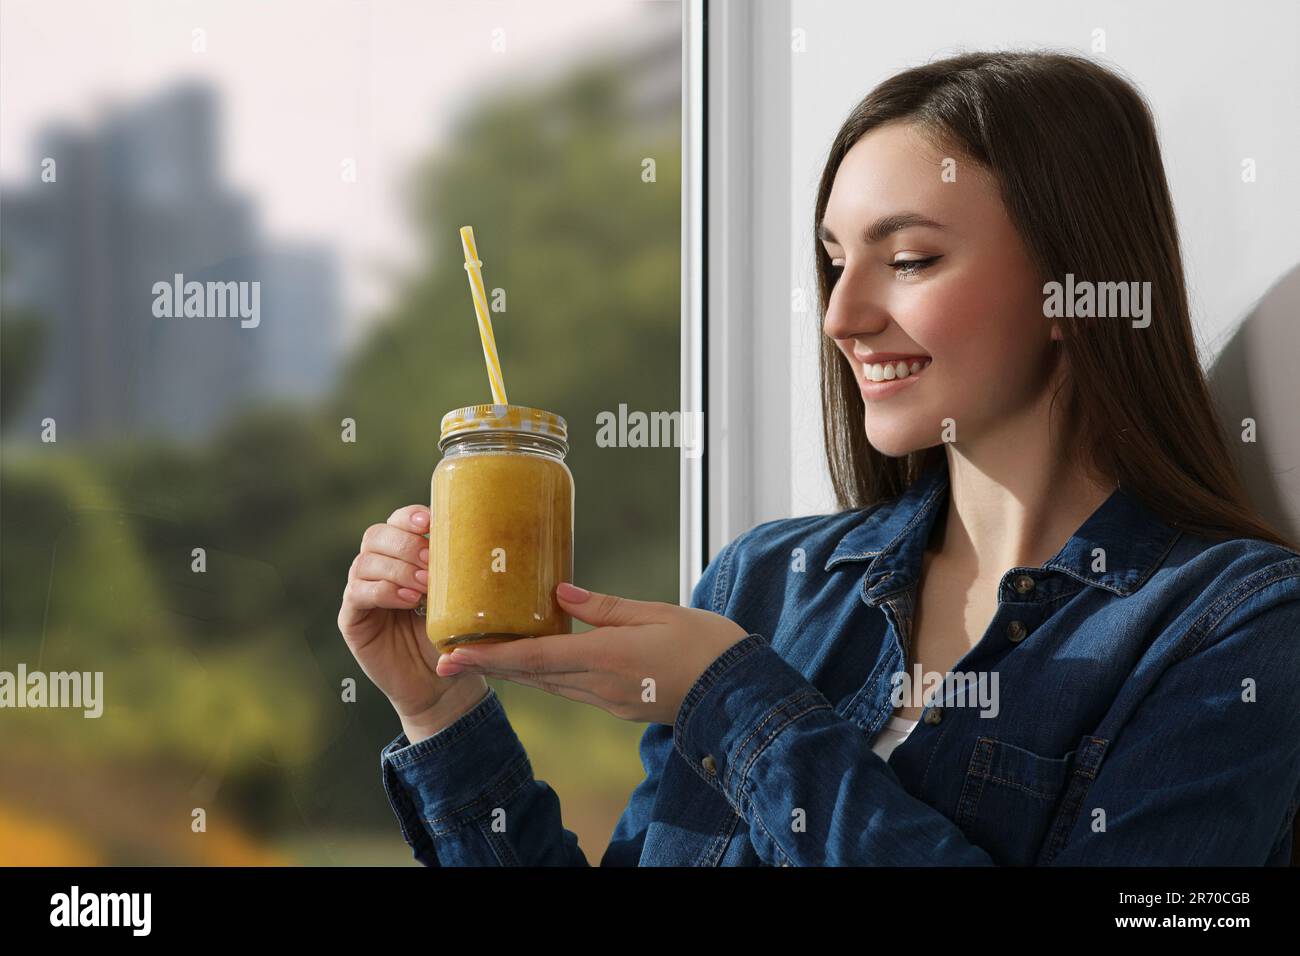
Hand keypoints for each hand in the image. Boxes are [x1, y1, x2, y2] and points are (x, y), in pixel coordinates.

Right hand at [337, 504, 486, 727]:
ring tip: (423, 588)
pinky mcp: (352, 618)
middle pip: (376, 535)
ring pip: (365, 561)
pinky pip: (356, 593)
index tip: (430, 521)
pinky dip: (382, 592)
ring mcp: (362, 591)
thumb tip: (494, 540)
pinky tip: (406, 601)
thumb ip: (469, 572)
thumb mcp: (467, 600)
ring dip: (396, 568)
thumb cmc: (457, 637)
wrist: (442, 685)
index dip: (409, 516)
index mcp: (406, 555)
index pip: (398, 521)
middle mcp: (380, 568)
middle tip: (431, 563)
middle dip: (404, 543)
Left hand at [434, 582, 749, 724]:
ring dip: (514, 672)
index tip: (452, 654)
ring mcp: (609, 701)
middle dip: (490, 666)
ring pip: (550, 685)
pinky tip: (536, 661)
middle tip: (449, 657)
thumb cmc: (707, 645)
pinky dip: (545, 675)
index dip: (489, 657)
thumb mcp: (657, 613)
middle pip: (532, 676)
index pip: (534, 659)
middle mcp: (601, 686)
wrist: (738, 691)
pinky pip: (571, 689)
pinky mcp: (620, 706)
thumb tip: (559, 591)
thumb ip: (605, 606)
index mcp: (607, 658)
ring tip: (482, 656)